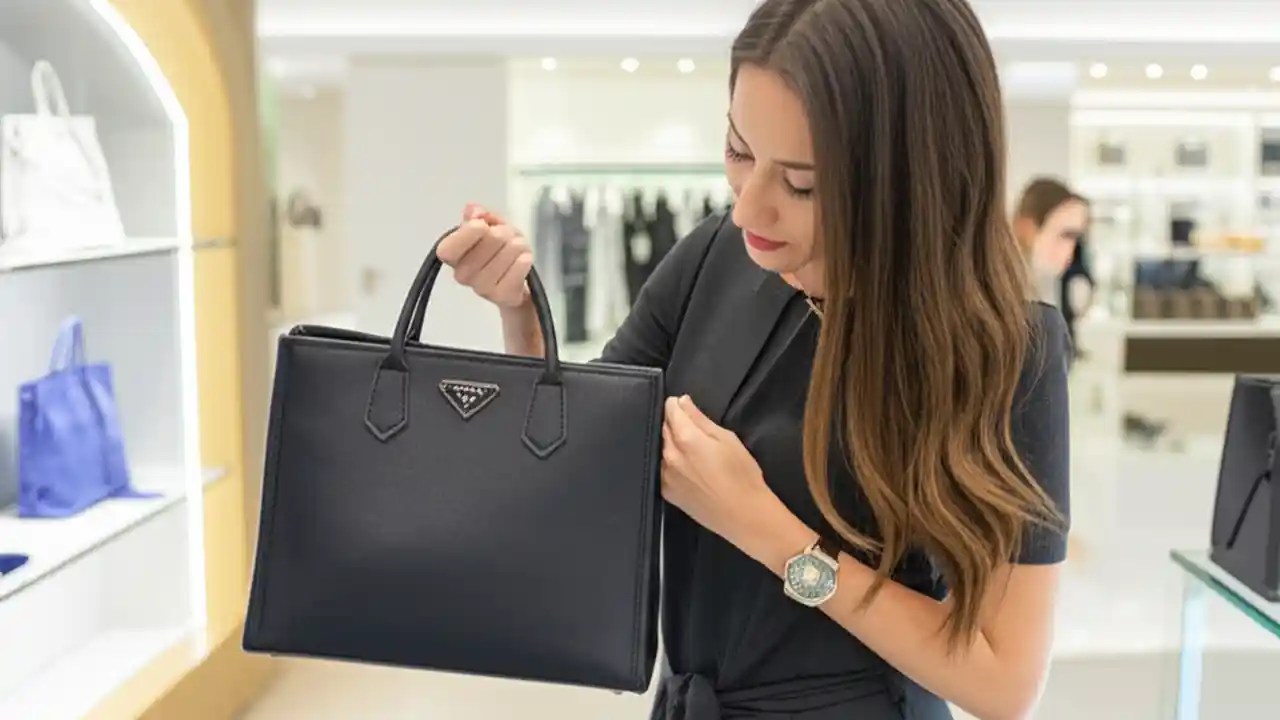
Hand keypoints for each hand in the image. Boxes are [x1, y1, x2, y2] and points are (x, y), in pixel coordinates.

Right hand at [436, 204, 533, 308]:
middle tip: (508, 235)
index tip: (483, 224)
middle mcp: (462, 274)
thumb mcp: (490, 225)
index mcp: (452, 256)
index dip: (469, 232)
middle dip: (504, 231)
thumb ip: (480, 215)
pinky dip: (524, 261)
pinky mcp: (501, 297)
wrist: (515, 278)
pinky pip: (517, 271)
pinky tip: (524, 259)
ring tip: (518, 247)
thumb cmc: (498, 249)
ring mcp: (481, 288)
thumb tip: (474, 211)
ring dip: (518, 245)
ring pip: (507, 253)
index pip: (449, 248)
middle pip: (489, 240)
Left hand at [661, 395, 773, 546]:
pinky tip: (689, 469)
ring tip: (693, 450)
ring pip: (663, 450)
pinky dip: (672, 463)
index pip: (671, 411)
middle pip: (665, 430)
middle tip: (692, 426)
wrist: (743, 516)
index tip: (681, 403)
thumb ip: (700, 419)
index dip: (676, 404)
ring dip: (672, 444)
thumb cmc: (742, 475)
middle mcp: (670, 456)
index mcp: (685, 439)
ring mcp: (666, 476)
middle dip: (674, 423)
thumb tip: (682, 402)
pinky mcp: (667, 493)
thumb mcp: (727, 439)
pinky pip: (664, 470)